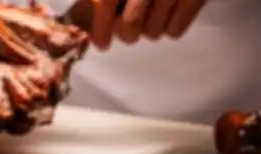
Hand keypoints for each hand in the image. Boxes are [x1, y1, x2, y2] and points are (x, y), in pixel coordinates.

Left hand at [69, 0, 205, 49]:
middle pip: (130, 27)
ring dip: (150, 29)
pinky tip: (171, 12)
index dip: (99, 28)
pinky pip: (174, 30)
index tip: (102, 43)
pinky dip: (171, 27)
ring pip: (152, 32)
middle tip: (130, 28)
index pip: (104, 3)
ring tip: (154, 13)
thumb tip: (85, 14)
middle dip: (128, 34)